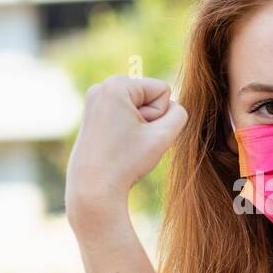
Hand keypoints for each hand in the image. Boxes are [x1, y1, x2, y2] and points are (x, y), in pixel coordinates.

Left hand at [65, 75, 186, 227]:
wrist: (93, 188)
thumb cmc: (127, 162)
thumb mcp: (163, 136)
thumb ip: (179, 114)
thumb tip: (170, 106)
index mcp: (117, 85)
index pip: (162, 91)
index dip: (159, 116)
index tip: (139, 135)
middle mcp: (102, 86)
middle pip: (150, 96)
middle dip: (148, 120)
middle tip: (130, 142)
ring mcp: (95, 99)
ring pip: (139, 107)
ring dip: (139, 126)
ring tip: (123, 144)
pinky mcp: (93, 113)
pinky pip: (127, 114)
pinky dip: (127, 130)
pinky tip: (115, 145)